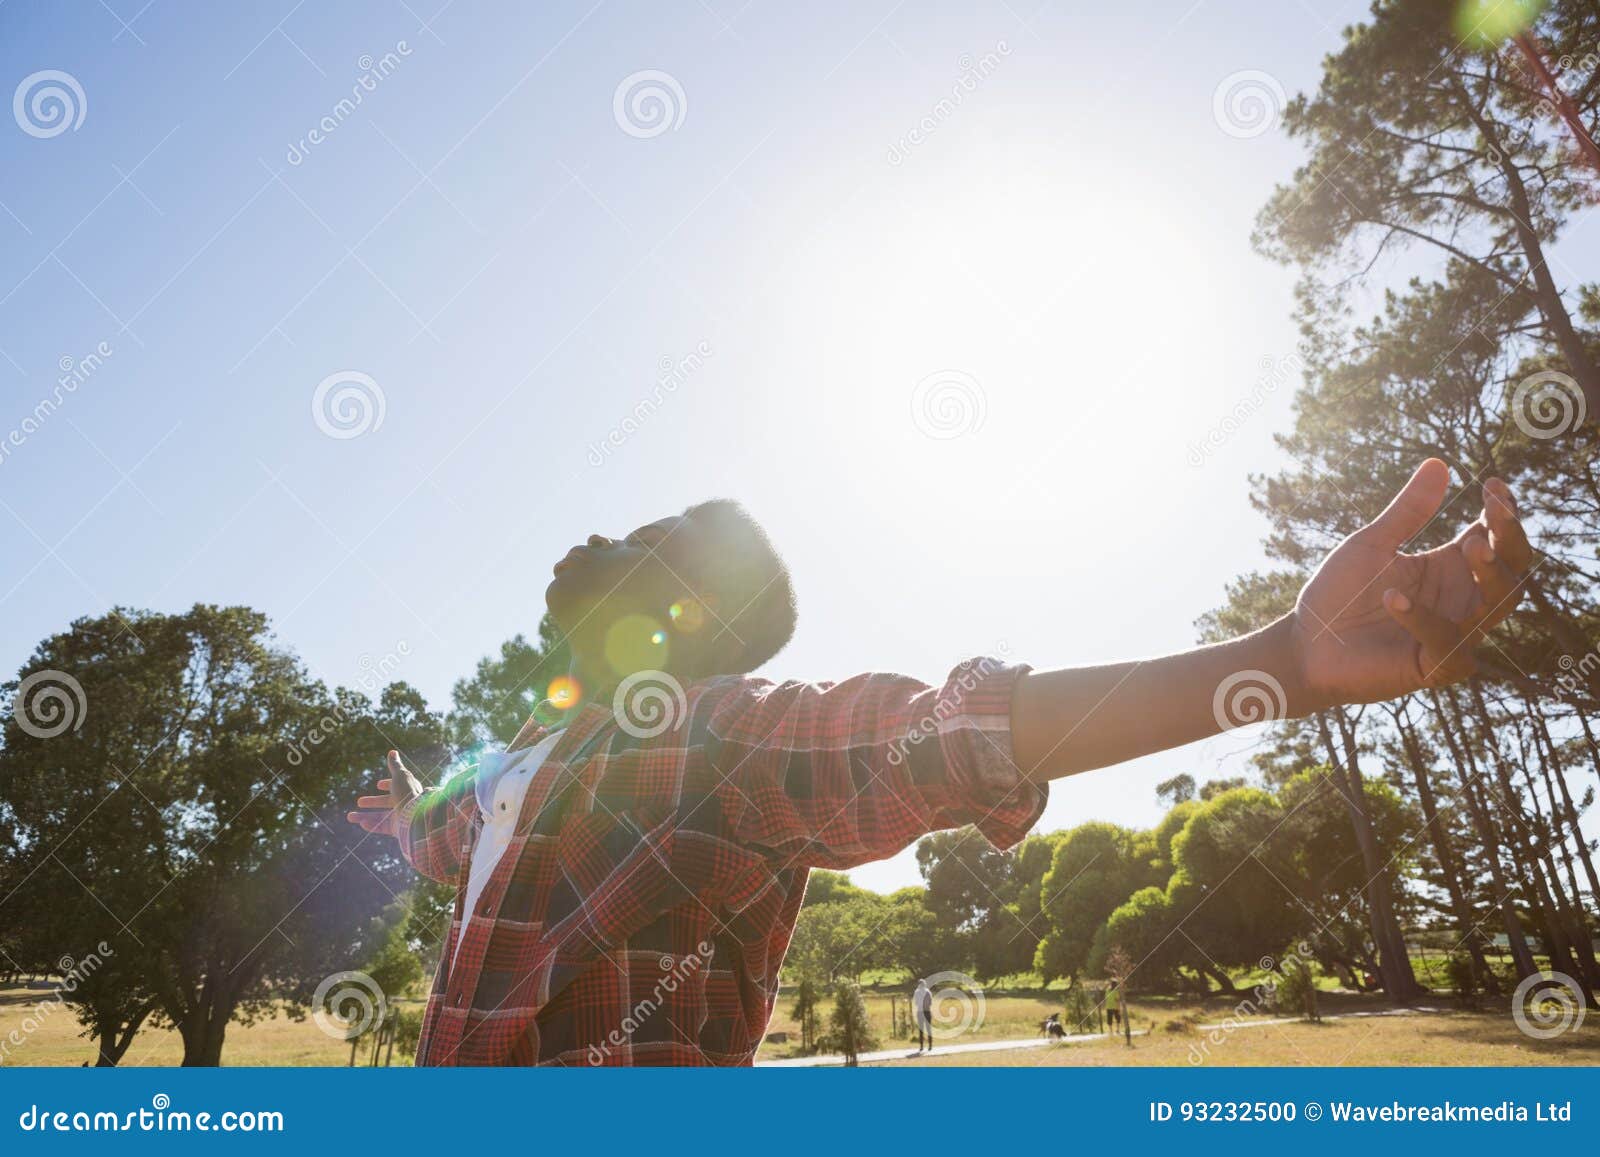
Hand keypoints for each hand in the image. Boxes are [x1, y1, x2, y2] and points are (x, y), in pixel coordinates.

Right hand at [345, 750, 424, 837]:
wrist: (415, 817)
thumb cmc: (407, 794)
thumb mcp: (400, 776)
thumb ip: (395, 765)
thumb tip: (392, 752)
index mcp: (408, 789)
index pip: (397, 786)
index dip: (388, 784)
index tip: (379, 784)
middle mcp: (405, 803)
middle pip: (386, 802)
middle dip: (372, 802)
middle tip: (359, 801)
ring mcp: (401, 817)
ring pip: (380, 817)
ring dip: (364, 816)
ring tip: (349, 817)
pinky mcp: (398, 829)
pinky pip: (382, 827)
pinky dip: (372, 826)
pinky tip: (361, 823)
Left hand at [1291, 458, 1532, 706]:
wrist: (1303, 645)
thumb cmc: (1338, 595)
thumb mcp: (1372, 545)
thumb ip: (1408, 511)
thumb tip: (1439, 462)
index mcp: (1450, 569)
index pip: (1495, 539)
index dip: (1502, 514)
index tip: (1492, 485)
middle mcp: (1461, 601)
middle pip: (1512, 570)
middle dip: (1510, 538)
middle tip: (1494, 511)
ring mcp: (1453, 635)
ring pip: (1499, 605)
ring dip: (1489, 574)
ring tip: (1470, 546)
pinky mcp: (1435, 667)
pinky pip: (1449, 644)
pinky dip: (1424, 619)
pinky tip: (1392, 596)